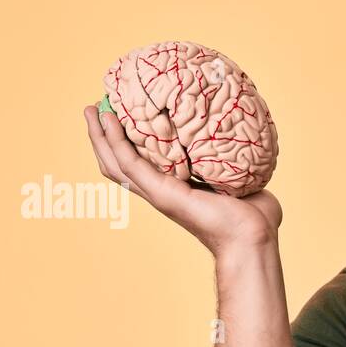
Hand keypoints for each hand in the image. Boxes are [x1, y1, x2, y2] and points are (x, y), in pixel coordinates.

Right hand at [82, 104, 281, 254]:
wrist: (253, 237)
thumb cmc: (255, 217)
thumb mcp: (240, 179)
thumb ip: (238, 162)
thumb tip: (249, 143)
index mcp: (176, 188)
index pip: (140, 165)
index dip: (125, 142)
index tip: (118, 114)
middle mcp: (162, 191)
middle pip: (118, 164)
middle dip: (102, 137)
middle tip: (93, 108)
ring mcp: (159, 193)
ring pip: (115, 163)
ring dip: (100, 136)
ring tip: (90, 109)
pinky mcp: (162, 193)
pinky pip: (130, 163)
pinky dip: (115, 141)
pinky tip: (109, 120)